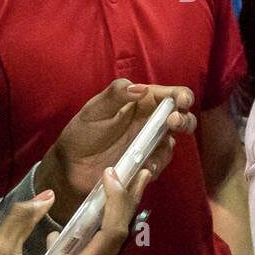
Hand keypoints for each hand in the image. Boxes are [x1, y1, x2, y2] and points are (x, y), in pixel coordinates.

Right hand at [0, 169, 145, 254]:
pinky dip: (85, 250)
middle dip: (123, 209)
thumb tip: (48, 196)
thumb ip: (23, 219)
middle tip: (135, 174)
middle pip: (113, 247)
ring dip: (104, 228)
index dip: (118, 201)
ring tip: (107, 196)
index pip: (111, 236)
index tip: (113, 174)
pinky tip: (70, 234)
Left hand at [37, 79, 197, 223]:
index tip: (182, 101)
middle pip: (180, 118)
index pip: (168, 95)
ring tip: (158, 145)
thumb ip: (115, 95)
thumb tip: (140, 88)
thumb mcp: (94, 110)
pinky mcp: (143, 166)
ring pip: (172, 143)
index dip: (181, 96)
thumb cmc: (81, 132)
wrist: (69, 166)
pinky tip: (144, 167)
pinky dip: (155, 165)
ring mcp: (147, 146)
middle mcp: (148, 123)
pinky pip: (158, 165)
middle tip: (174, 121)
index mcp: (139, 103)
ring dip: (170, 144)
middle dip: (185, 119)